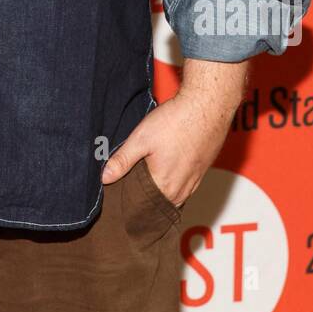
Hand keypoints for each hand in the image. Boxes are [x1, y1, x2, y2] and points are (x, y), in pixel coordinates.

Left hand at [100, 89, 234, 206]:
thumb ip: (122, 161)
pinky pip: (187, 186)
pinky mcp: (204, 170)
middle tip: (131, 184)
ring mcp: (196, 180)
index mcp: (164, 186)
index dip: (131, 201)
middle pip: (159, 202)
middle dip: (145, 197)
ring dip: (161, 190)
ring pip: (174, 196)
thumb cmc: (175, 121)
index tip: (120, 195)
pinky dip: (175, 183)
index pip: (143, 206)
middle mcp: (182, 189)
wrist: (207, 105)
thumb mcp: (141, 139)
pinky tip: (168, 171)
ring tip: (148, 178)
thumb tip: (105, 178)